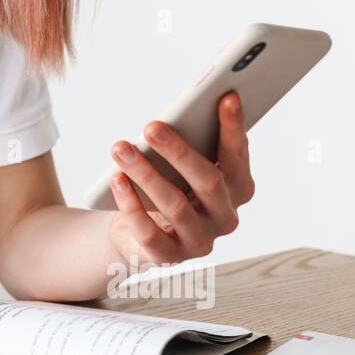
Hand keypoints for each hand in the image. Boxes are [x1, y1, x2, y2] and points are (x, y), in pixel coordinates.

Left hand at [106, 90, 255, 268]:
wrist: (138, 234)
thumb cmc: (168, 187)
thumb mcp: (181, 166)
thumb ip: (191, 143)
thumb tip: (178, 116)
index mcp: (237, 189)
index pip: (237, 157)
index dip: (234, 128)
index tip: (226, 96)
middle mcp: (225, 217)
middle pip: (208, 182)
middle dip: (178, 151)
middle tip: (151, 126)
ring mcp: (200, 241)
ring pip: (175, 205)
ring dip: (145, 173)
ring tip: (121, 149)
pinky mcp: (169, 257)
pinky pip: (149, 233)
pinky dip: (131, 204)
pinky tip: (117, 180)